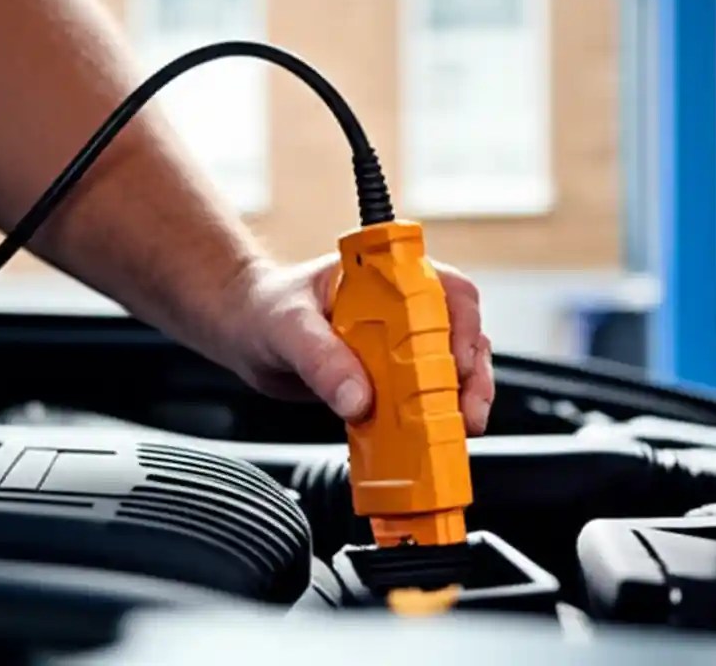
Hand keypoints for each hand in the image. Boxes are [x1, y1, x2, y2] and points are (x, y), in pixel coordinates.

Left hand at [221, 254, 493, 435]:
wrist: (244, 331)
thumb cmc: (265, 309)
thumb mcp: (287, 328)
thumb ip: (321, 360)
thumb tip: (358, 399)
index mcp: (386, 277)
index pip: (445, 290)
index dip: (460, 326)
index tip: (454, 363)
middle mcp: (401, 308)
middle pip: (460, 334)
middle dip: (471, 375)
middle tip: (465, 412)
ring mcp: (398, 344)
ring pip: (449, 368)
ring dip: (460, 400)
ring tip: (459, 429)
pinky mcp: (387, 379)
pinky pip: (419, 398)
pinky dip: (429, 419)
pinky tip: (426, 439)